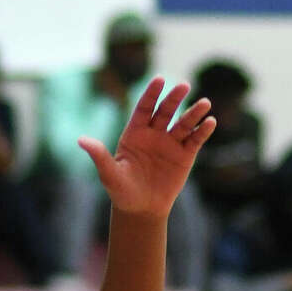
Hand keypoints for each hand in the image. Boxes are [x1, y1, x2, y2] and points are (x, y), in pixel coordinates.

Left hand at [79, 78, 214, 217]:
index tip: (159, 80)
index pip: (144, 108)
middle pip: (166, 111)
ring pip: (184, 123)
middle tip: (184, 86)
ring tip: (205, 104)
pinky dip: (203, 130)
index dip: (151, 94)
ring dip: (194, 112)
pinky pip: (196, 139)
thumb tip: (81, 140)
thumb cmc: (122, 192)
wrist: (141, 211)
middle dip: (174, 98)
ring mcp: (171, 143)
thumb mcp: (109, 175)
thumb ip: (99, 156)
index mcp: (135, 133)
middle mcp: (155, 134)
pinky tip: (210, 122)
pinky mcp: (185, 155)